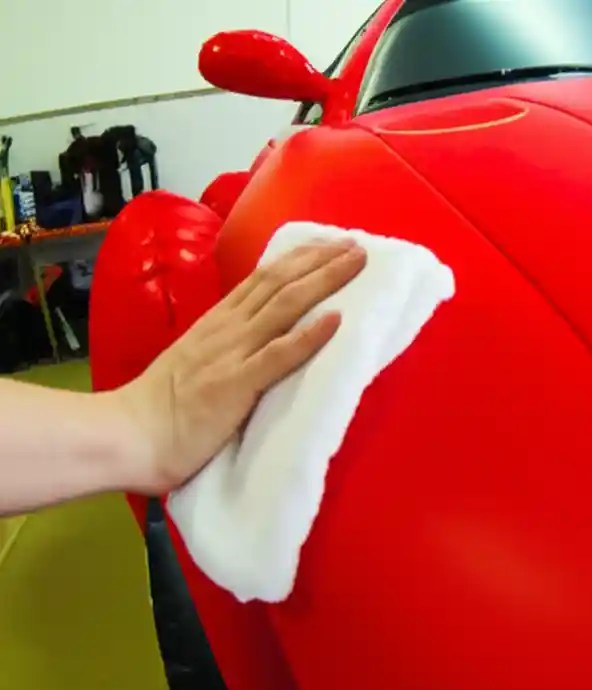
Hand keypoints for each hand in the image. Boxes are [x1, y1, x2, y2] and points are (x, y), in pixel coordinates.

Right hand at [111, 239, 366, 495]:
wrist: (129, 436)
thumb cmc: (162, 409)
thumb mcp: (197, 362)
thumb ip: (228, 348)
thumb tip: (264, 340)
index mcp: (217, 323)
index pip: (263, 279)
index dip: (299, 260)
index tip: (330, 245)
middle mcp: (227, 329)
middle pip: (280, 283)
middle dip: (321, 260)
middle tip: (357, 245)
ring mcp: (232, 353)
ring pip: (285, 306)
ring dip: (324, 281)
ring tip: (355, 264)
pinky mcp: (236, 384)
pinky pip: (279, 355)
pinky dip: (309, 335)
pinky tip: (337, 320)